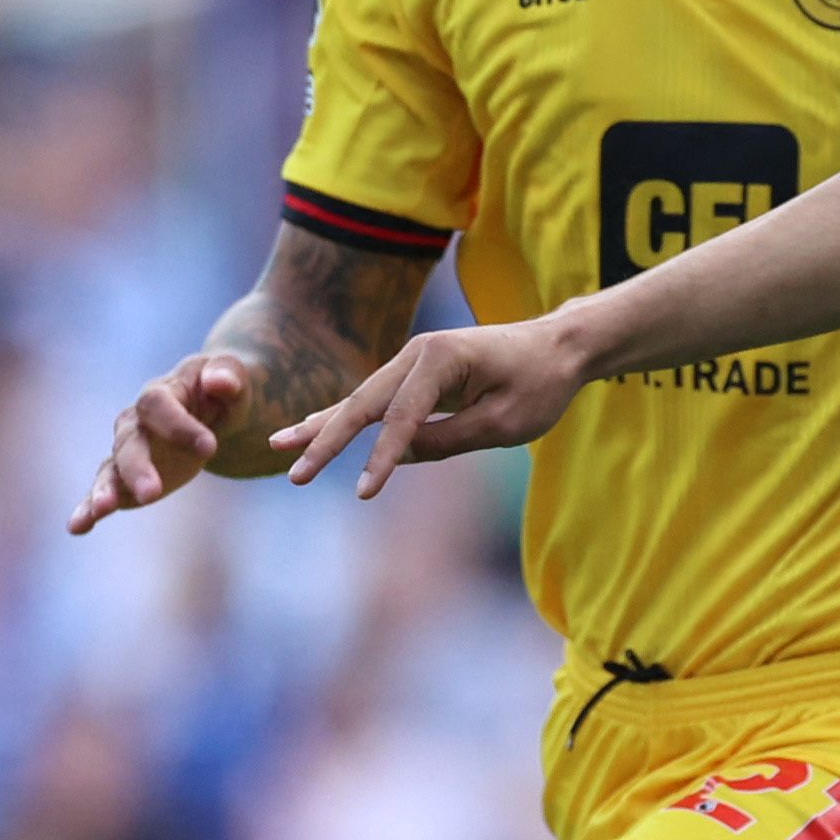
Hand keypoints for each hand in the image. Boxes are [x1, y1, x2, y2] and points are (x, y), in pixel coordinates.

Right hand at [68, 355, 255, 534]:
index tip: (210, 448)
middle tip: (152, 493)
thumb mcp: (233, 376)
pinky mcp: (128, 477)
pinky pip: (107, 490)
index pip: (159, 405)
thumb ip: (227, 375)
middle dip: (138, 468)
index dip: (179, 426)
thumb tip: (222, 382)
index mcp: (162, 393)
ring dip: (105, 490)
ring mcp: (128, 450)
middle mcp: (136, 422)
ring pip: (111, 469)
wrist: (213, 407)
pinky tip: (77, 527)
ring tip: (101, 510)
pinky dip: (90, 509)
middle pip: (129, 442)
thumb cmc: (223, 390)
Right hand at [273, 314, 590, 495]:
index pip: (401, 417)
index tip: (363, 494)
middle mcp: (418, 352)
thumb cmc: (540, 384)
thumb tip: (396, 456)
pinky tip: (309, 428)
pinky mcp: (416, 373)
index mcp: (440, 358)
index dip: (381, 459)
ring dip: (321, 426)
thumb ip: (448, 439)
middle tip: (296, 474)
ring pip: (360, 399)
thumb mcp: (503, 423)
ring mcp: (413, 360)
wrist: (559, 346)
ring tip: (279, 446)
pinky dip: (342, 416)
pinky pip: (374, 399)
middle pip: (364, 403)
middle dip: (327, 441)